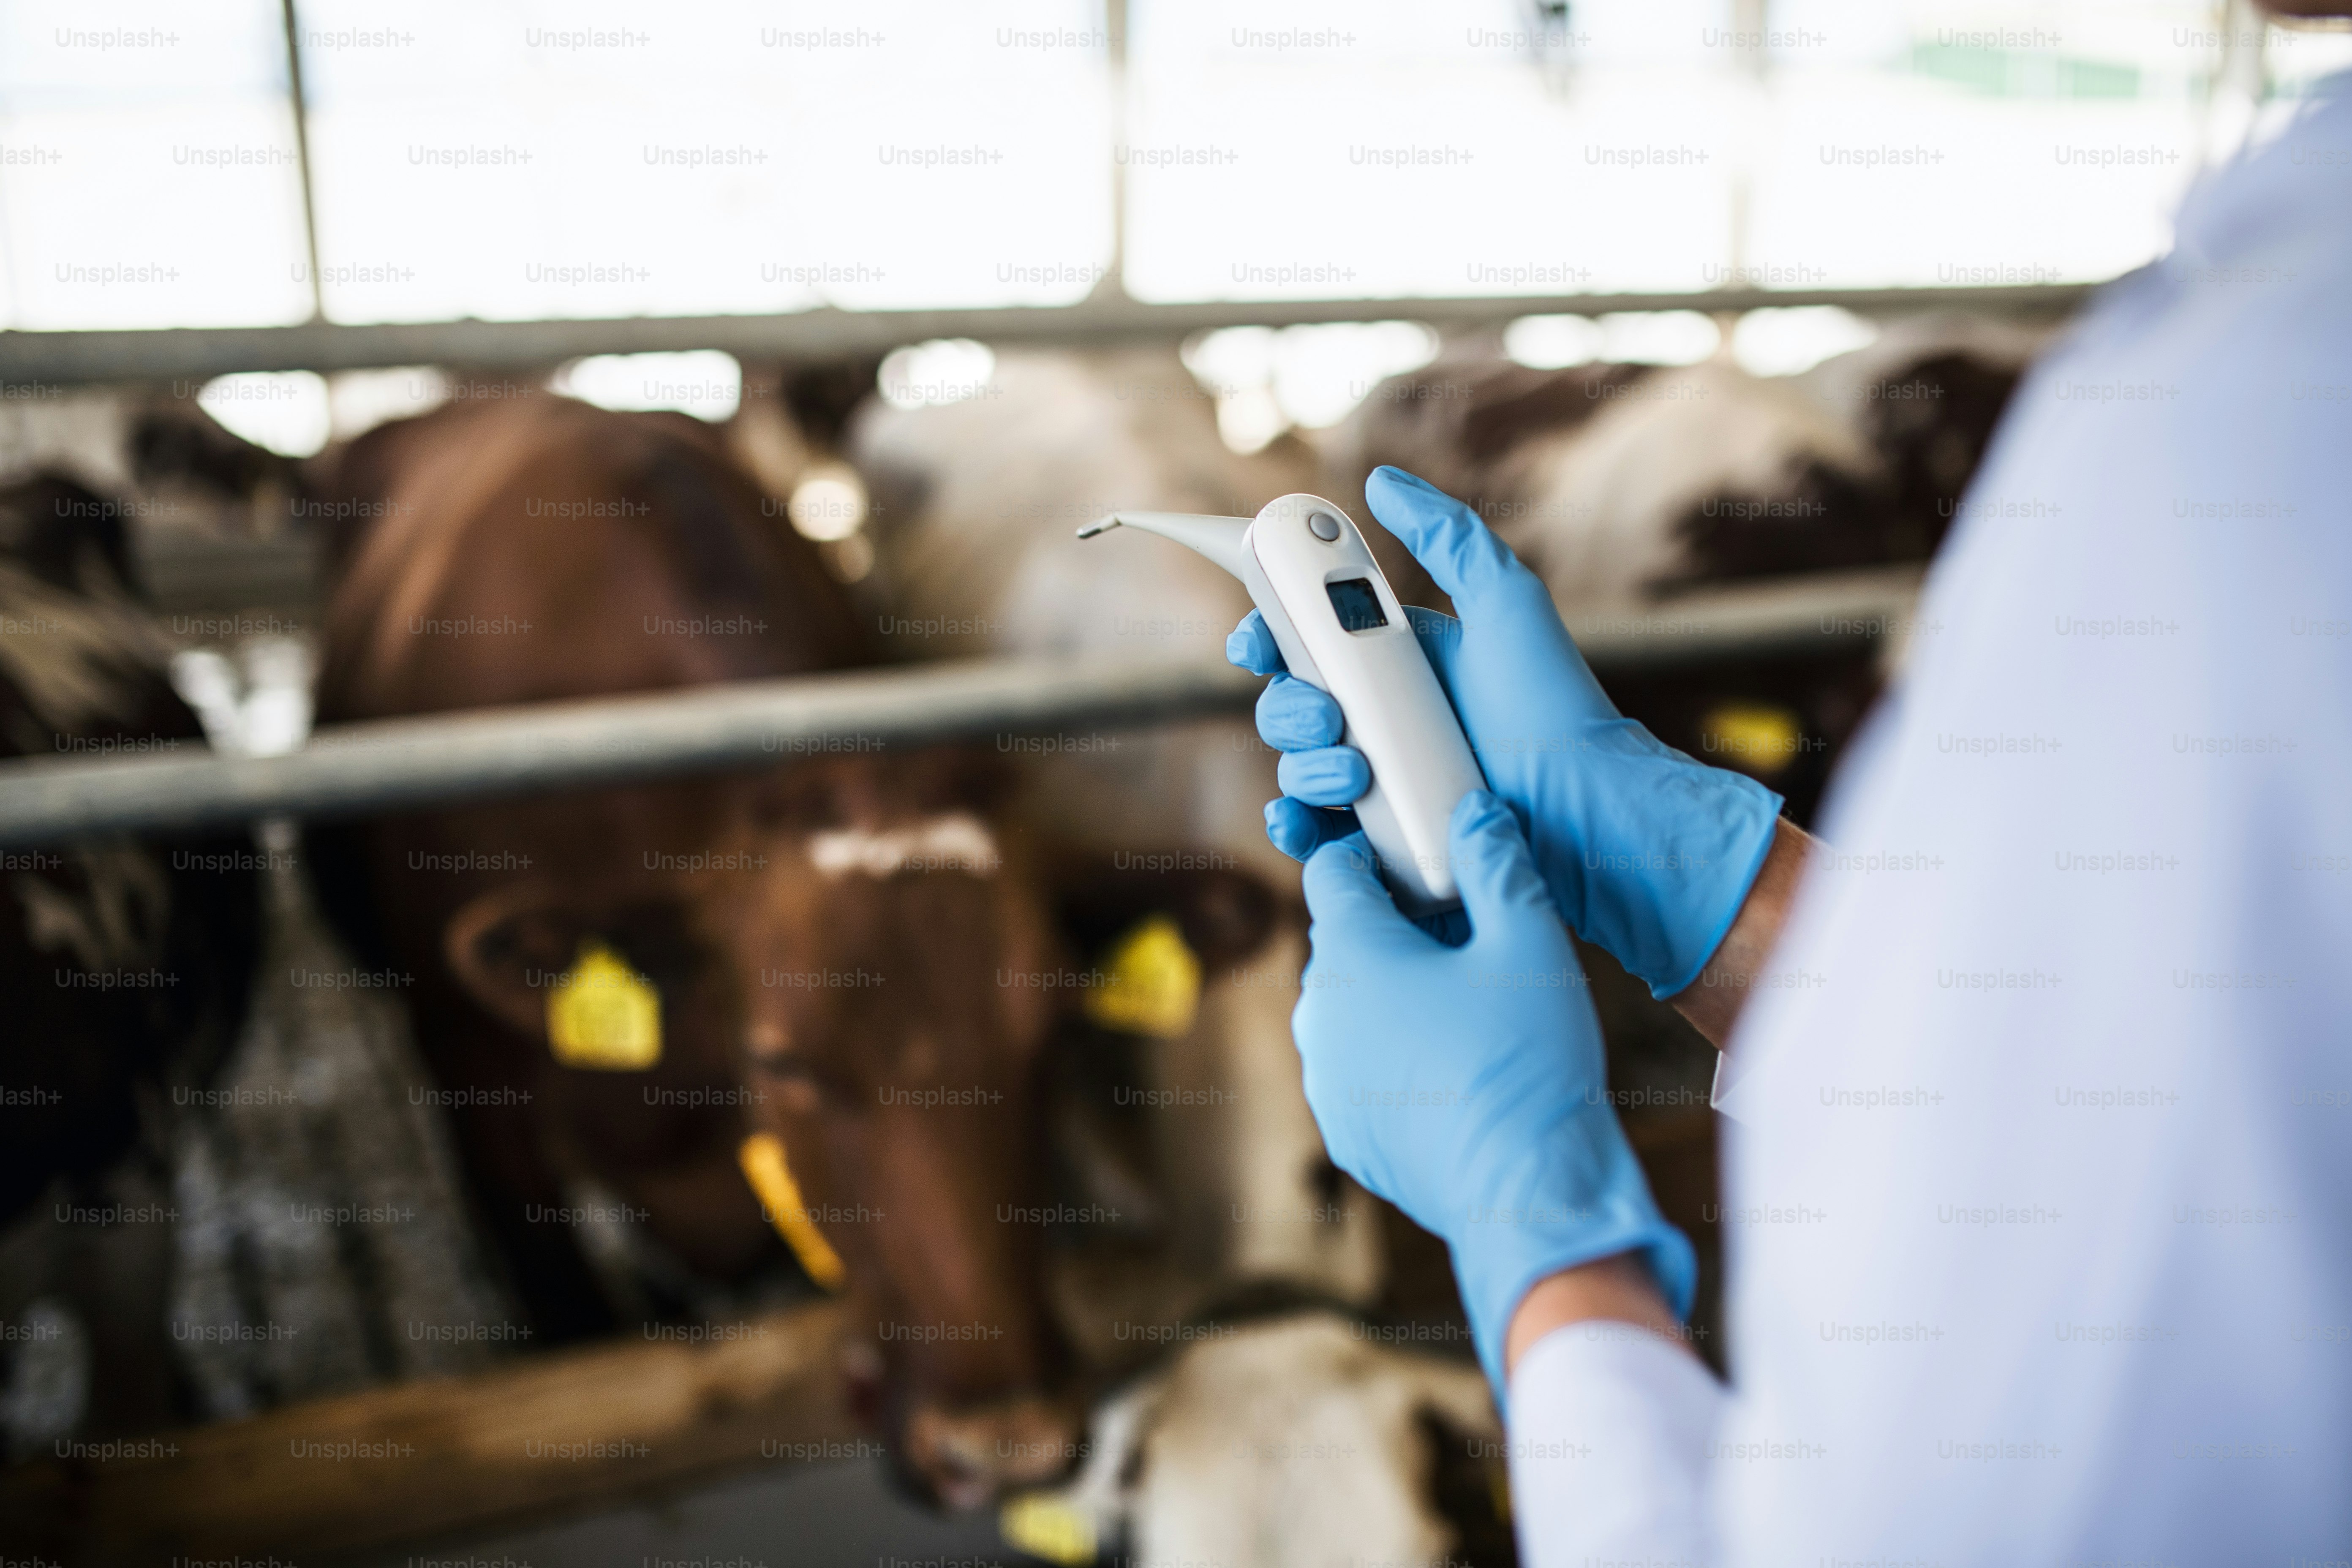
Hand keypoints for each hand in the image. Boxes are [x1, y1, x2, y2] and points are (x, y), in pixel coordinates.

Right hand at [1229, 465, 1784, 997]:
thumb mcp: (1505, 602)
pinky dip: (1296, 827)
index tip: (1256, 639)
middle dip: (1289, 707)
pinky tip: (1306, 821)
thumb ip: (1448, 536)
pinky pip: (1315, 834)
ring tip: (1355, 772)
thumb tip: (1382, 482)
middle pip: (1289, 705)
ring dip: (1302, 767)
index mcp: (1395, 664)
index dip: (1268, 636)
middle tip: (1331, 712)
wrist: (1585, 805)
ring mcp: (1377, 784)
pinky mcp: (1381, 842)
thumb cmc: (1553, 705)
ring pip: (1295, 768)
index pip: (1306, 643)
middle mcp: (1379, 721)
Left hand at [1292, 790, 1693, 1392]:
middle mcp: (1317, 1016)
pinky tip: (1455, 1067)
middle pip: (1344, 943)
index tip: (1420, 858)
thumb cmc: (1528, 1061)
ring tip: (1467, 1006)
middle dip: (1394, 929)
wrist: (1530, 1193)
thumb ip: (1495, 861)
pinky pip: (1362, 1071)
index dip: (1375, 854)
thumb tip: (1474, 808)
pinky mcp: (1344, 1130)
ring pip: (1351, 1010)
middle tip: (1463, 934)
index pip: (1332, 872)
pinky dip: (1396, 1059)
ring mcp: (1325, 1079)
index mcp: (1349, 956)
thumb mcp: (1527, 941)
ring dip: (1395, 997)